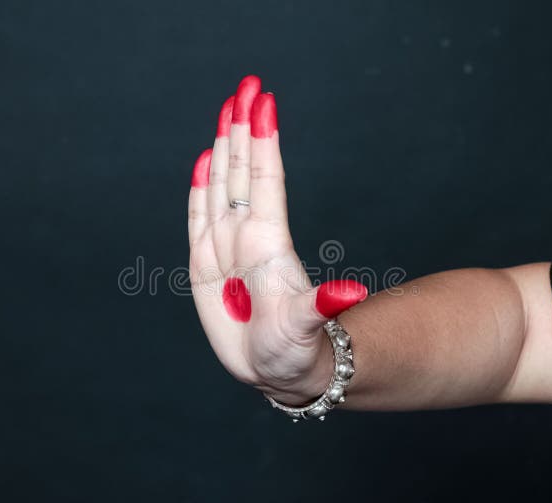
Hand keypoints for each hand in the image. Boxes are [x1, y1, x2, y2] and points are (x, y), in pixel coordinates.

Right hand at [187, 75, 367, 405]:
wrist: (278, 368)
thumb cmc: (295, 349)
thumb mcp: (307, 327)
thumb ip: (322, 306)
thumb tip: (352, 293)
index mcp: (268, 243)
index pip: (266, 180)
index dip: (264, 141)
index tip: (264, 100)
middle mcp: (247, 236)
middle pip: (243, 170)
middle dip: (244, 126)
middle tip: (247, 84)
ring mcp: (226, 246)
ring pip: (222, 184)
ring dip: (224, 145)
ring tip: (227, 108)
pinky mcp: (206, 263)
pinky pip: (199, 216)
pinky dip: (199, 187)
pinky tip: (204, 160)